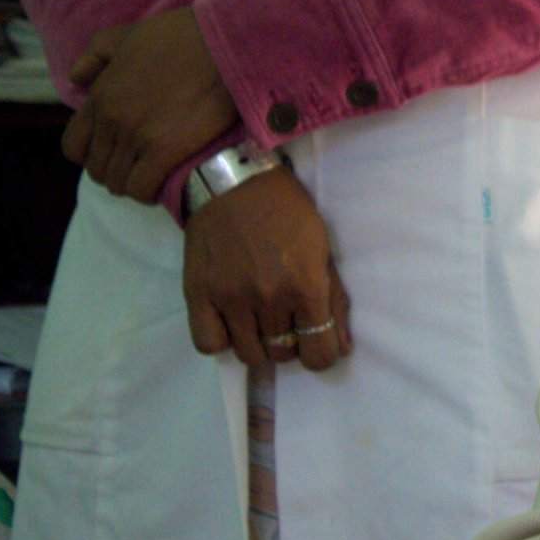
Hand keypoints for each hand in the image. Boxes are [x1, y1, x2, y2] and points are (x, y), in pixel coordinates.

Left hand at [63, 7, 238, 202]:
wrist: (224, 45)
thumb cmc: (182, 36)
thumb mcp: (127, 34)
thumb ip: (95, 55)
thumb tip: (78, 79)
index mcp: (100, 96)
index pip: (74, 146)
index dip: (91, 155)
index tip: (114, 152)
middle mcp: (112, 121)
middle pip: (97, 169)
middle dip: (115, 171)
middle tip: (139, 166)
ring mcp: (137, 137)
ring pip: (118, 182)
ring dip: (133, 184)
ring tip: (153, 176)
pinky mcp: (166, 150)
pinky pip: (142, 187)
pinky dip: (149, 192)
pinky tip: (163, 185)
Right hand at [183, 168, 351, 371]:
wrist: (235, 184)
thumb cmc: (288, 213)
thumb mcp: (323, 250)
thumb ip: (334, 300)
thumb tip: (340, 348)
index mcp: (306, 286)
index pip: (319, 354)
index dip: (321, 354)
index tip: (316, 341)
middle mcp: (269, 298)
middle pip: (283, 353)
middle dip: (290, 342)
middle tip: (286, 318)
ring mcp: (231, 298)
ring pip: (249, 355)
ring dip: (259, 344)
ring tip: (259, 319)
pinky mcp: (198, 295)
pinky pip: (208, 344)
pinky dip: (221, 339)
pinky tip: (230, 321)